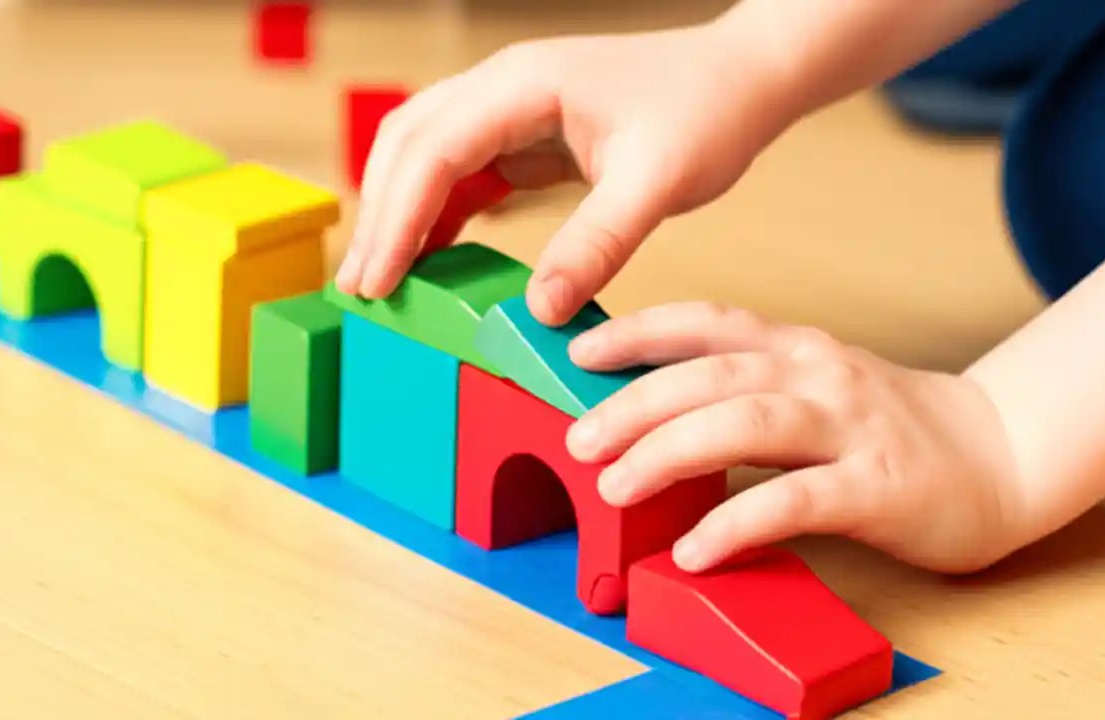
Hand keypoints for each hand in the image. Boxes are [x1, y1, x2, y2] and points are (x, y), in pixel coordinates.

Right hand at [334, 16, 799, 324]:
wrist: (743, 79)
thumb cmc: (709, 111)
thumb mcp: (659, 182)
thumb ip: (598, 244)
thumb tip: (541, 310)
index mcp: (524, 85)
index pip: (431, 151)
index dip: (395, 219)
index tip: (376, 282)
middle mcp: (504, 87)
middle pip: (408, 147)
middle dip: (378, 217)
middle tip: (361, 292)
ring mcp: (510, 108)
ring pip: (424, 155)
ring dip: (399, 214)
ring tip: (383, 281)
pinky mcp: (526, 134)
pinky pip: (462, 172)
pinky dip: (438, 214)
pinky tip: (433, 258)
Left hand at [563, 302, 1028, 573]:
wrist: (1000, 456)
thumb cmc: (890, 428)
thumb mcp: (816, 385)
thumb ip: (747, 388)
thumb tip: (647, 413)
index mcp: (797, 347)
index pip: (706, 323)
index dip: (638, 332)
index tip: (579, 350)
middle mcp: (819, 374)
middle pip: (711, 376)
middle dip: (634, 405)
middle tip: (580, 440)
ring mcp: (851, 426)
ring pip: (744, 425)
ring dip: (668, 454)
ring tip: (615, 488)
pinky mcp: (877, 486)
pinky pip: (792, 502)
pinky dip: (734, 524)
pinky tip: (694, 549)